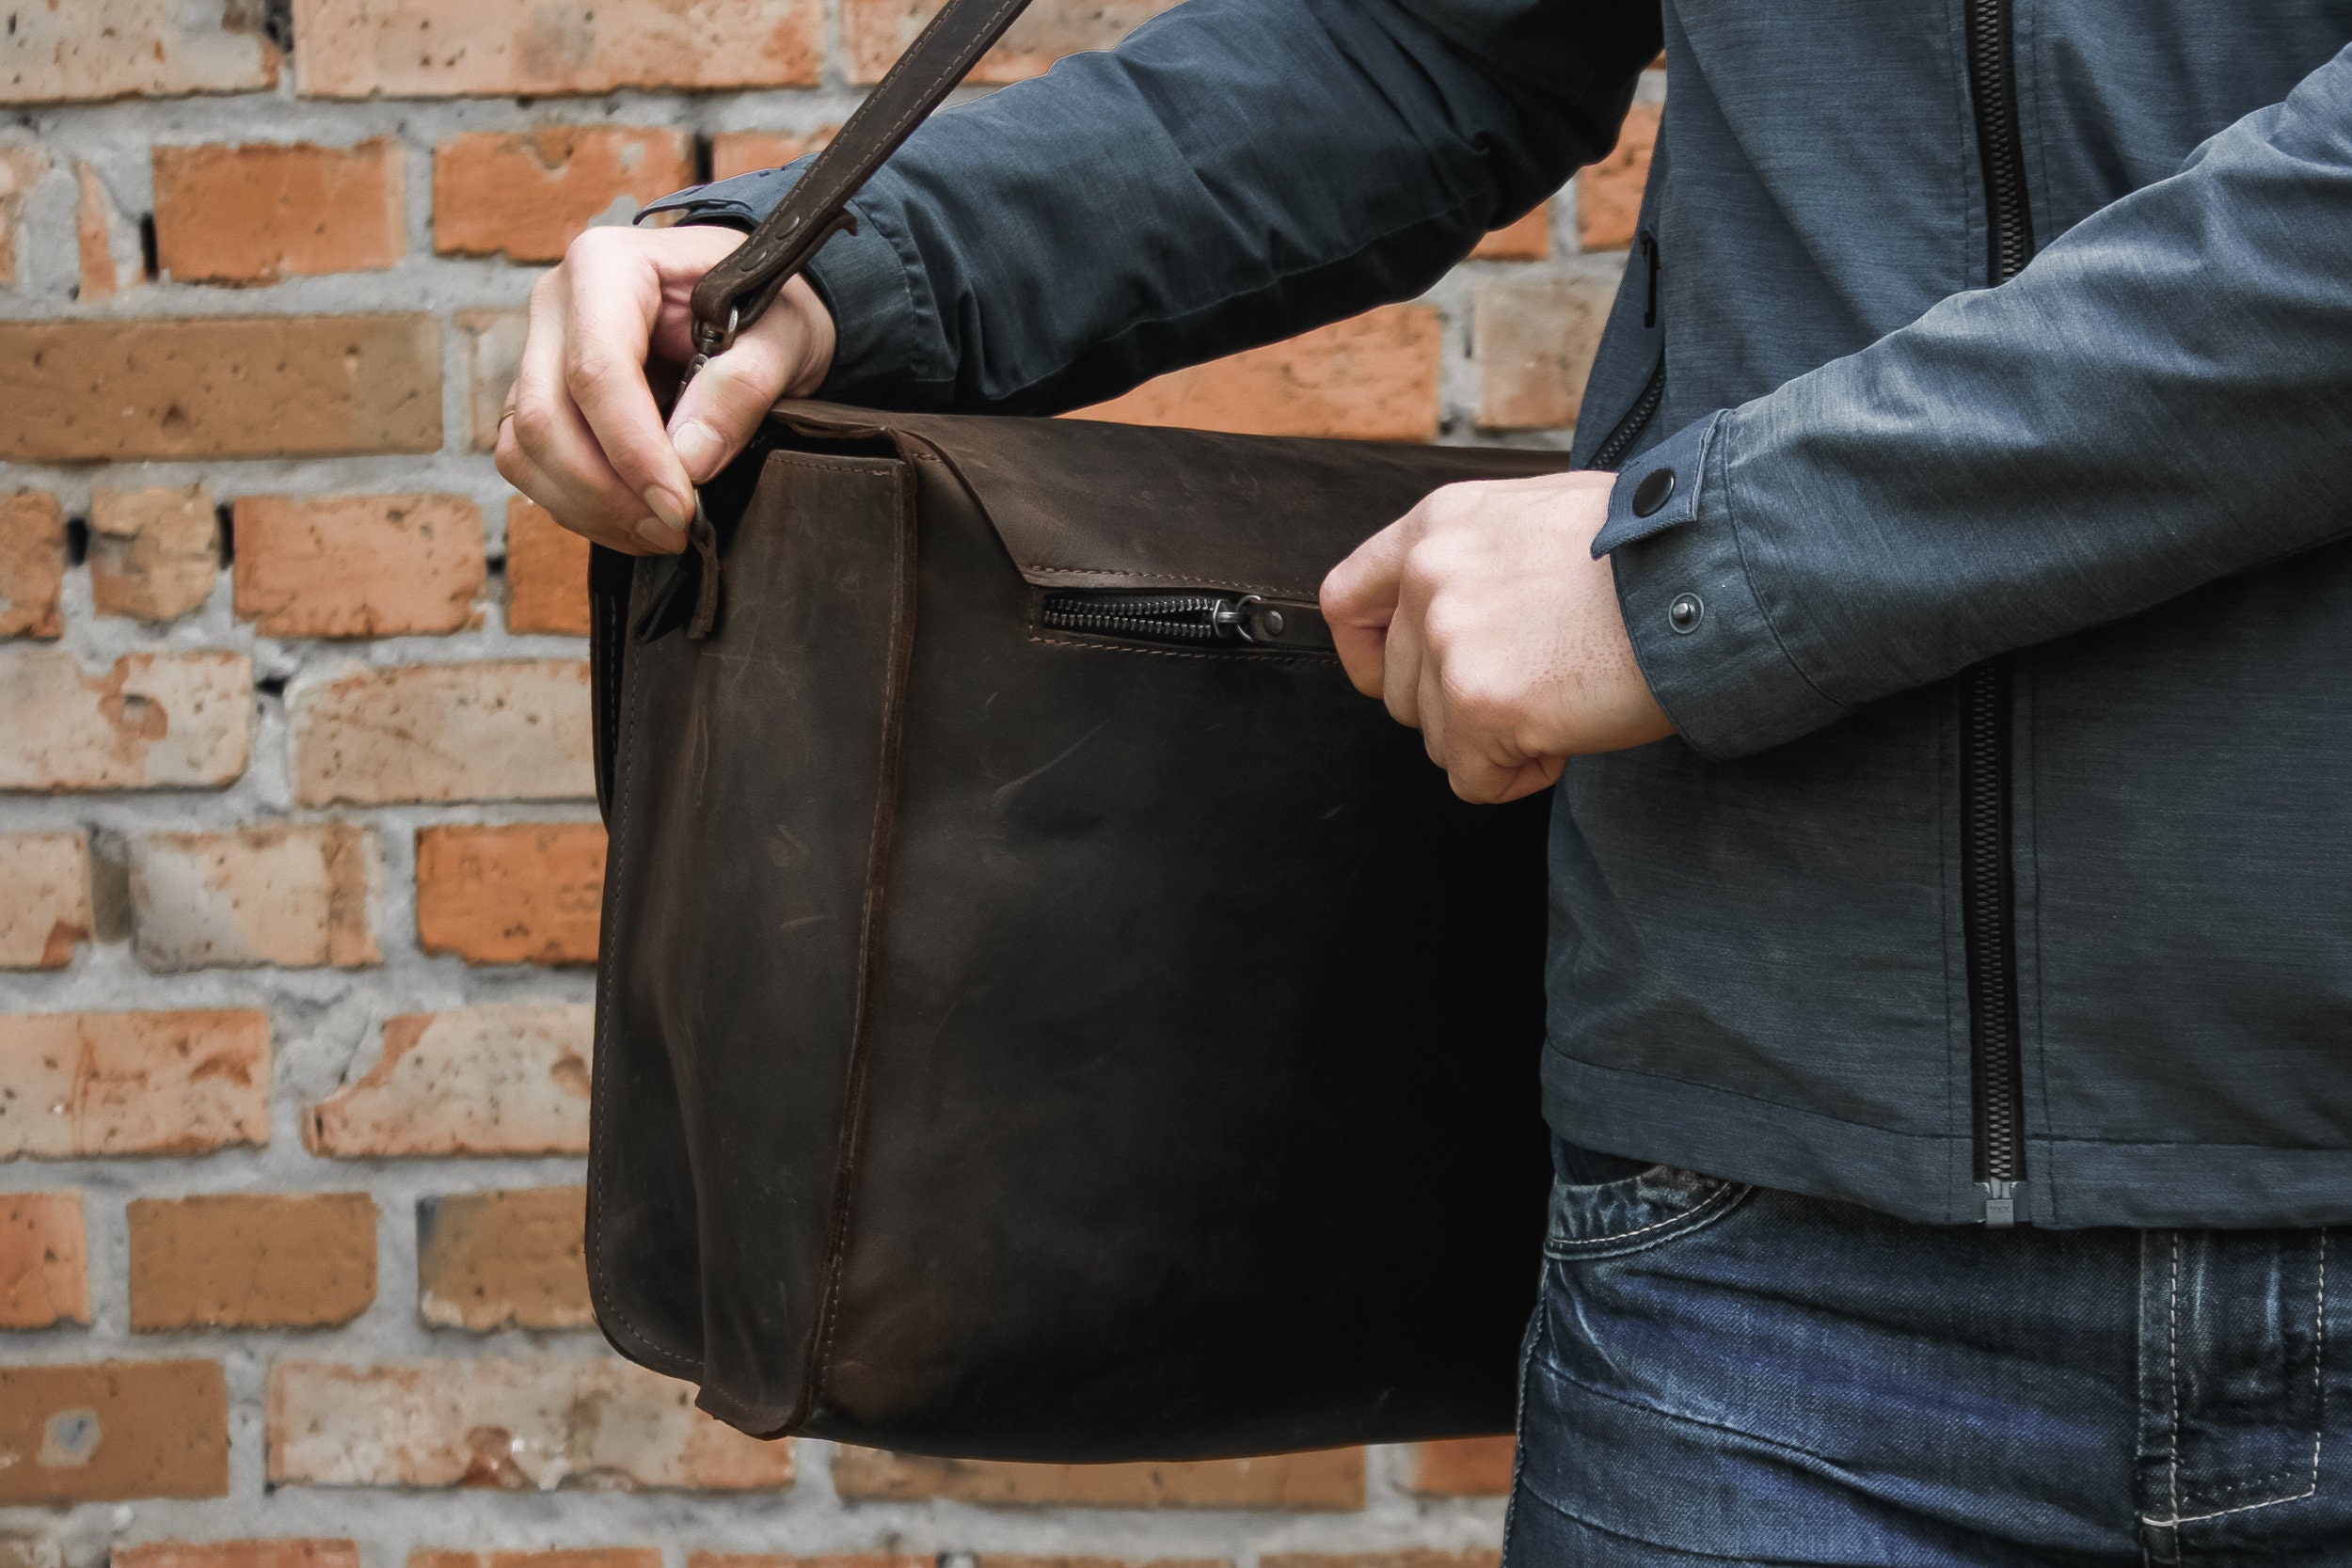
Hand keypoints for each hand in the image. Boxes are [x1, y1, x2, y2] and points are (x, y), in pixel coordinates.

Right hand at [495, 223, 837, 554]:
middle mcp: (558, 304)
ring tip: (659, 532)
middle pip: (546, 416)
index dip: (633, 451)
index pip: (597, 370)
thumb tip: (689, 458)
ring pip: (526, 447)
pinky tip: (634, 520)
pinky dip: (578, 504)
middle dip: (607, 491)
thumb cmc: (765, 310)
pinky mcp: (540, 395)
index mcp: (609, 266)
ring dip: (589, 506)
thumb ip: (742, 386)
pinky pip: (531, 462)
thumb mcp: (783, 335)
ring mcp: (540, 351)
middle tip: (674, 530)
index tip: (679, 505)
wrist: (753, 311)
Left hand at [1319, 470, 1673, 802]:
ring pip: (1439, 741)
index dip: (1368, 655)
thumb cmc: (1656, 549)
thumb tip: (1461, 609)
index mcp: (1438, 526)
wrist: (1716, 569)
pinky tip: (1572, 729)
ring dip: (1498, 740)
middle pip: (1402, 691)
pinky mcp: (1482, 705)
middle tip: (1541, 686)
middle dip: (1461, 710)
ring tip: (1570, 695)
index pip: (1347, 600)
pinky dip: (1522, 774)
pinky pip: (1475, 780)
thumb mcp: (1542, 517)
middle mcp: (1430, 577)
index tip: (1401, 678)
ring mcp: (1451, 642)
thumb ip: (1481, 559)